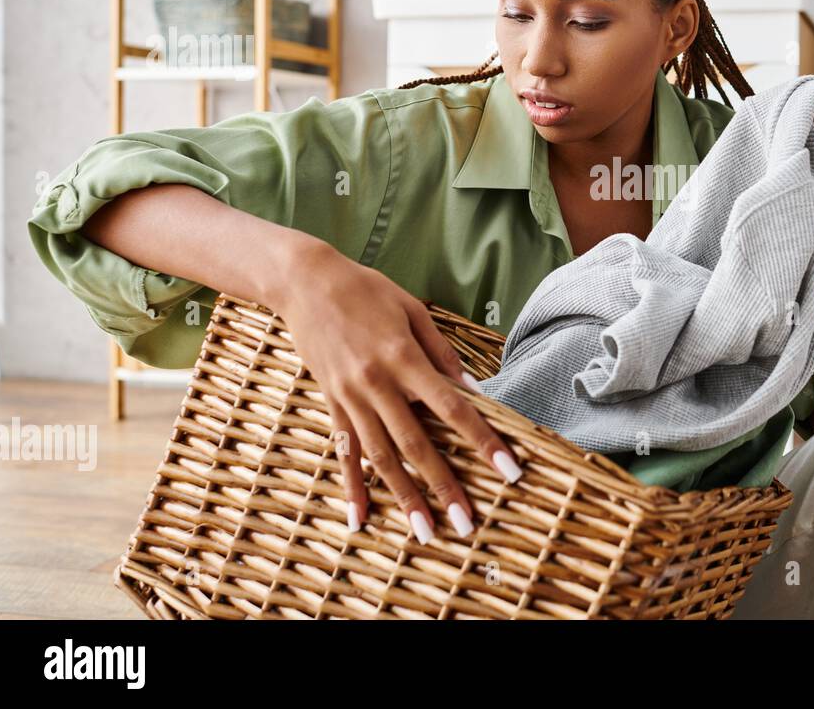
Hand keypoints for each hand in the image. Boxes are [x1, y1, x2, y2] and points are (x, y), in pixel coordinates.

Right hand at [274, 239, 522, 542]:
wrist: (306, 282)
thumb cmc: (367, 290)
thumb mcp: (413, 311)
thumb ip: (443, 353)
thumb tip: (474, 389)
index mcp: (405, 359)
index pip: (454, 409)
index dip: (483, 441)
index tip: (508, 470)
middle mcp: (377, 384)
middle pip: (416, 444)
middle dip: (444, 486)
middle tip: (466, 522)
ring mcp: (350, 398)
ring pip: (381, 457)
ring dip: (404, 497)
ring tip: (424, 532)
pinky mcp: (331, 403)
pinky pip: (344, 452)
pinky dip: (352, 487)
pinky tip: (359, 519)